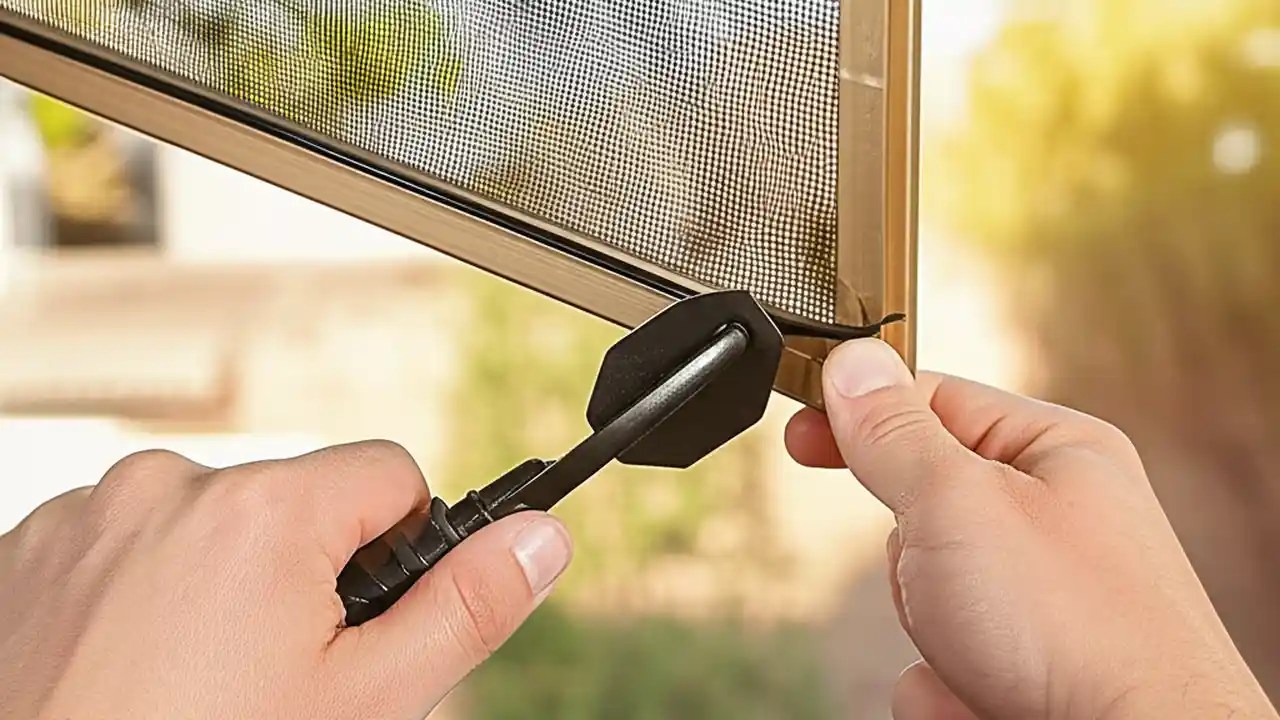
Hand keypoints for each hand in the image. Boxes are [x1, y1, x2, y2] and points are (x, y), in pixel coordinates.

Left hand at [0, 441, 572, 718]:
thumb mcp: (365, 703)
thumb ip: (465, 609)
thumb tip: (541, 539)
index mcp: (266, 508)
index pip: (391, 474)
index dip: (400, 550)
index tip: (365, 621)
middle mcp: (170, 486)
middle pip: (295, 502)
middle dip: (305, 574)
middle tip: (275, 676)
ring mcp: (87, 515)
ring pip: (207, 524)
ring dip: (219, 583)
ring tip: (194, 682)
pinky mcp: (29, 548)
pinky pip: (126, 544)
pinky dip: (141, 593)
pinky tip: (132, 670)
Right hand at [786, 340, 1277, 719]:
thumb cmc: (1077, 631)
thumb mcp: (958, 504)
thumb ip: (895, 433)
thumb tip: (853, 363)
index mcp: (1057, 453)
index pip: (934, 399)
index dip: (861, 412)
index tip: (803, 431)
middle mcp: (1055, 520)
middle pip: (919, 500)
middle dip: (906, 547)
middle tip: (938, 572)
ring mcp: (1040, 598)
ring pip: (922, 584)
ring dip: (923, 619)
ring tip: (977, 647)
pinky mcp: (1023, 666)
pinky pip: (938, 654)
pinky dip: (942, 677)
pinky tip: (979, 692)